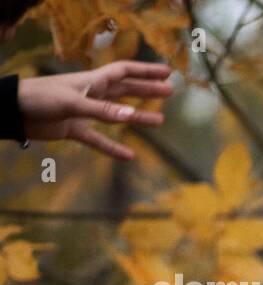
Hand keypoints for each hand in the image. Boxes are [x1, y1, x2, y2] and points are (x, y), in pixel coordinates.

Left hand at [16, 60, 172, 159]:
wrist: (14, 112)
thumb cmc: (40, 99)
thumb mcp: (73, 103)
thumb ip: (103, 111)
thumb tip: (132, 117)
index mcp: (91, 81)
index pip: (124, 73)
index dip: (145, 72)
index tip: (166, 73)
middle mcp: (91, 94)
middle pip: (125, 90)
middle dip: (147, 90)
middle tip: (169, 91)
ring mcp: (84, 112)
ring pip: (117, 114)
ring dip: (137, 117)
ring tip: (159, 121)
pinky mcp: (75, 129)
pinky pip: (99, 140)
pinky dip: (113, 148)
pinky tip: (128, 156)